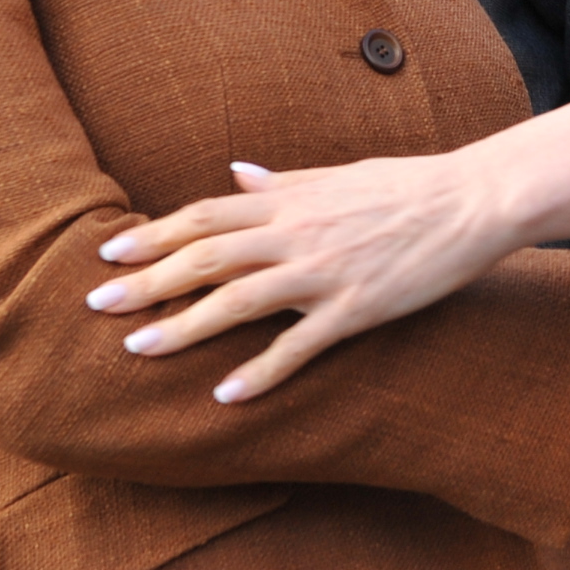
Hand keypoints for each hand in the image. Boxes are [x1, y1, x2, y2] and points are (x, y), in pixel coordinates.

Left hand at [85, 102, 569, 404]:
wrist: (473, 200)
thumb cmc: (408, 185)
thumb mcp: (340, 174)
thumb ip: (284, 181)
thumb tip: (236, 173)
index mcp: (291, 200)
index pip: (206, 216)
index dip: (155, 235)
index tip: (110, 254)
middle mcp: (297, 234)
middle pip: (206, 257)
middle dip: (147, 281)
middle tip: (97, 306)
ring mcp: (325, 273)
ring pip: (238, 300)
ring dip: (184, 326)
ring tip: (138, 351)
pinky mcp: (357, 309)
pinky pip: (299, 346)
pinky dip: (260, 371)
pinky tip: (226, 396)